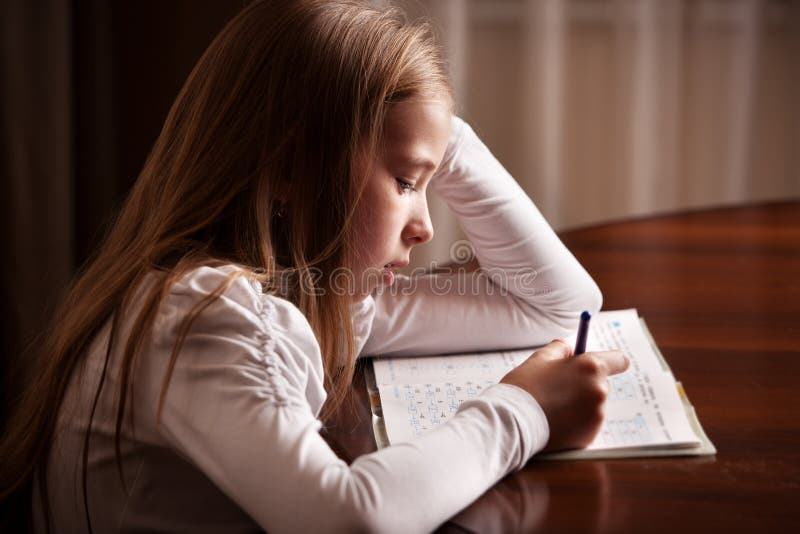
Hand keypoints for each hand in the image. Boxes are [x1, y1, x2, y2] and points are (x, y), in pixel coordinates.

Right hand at [500, 339, 628, 451]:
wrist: (512, 422)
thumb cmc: (525, 386)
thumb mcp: (540, 358)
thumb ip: (560, 349)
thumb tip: (570, 349)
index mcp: (590, 367)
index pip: (619, 360)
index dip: (611, 360)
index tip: (603, 364)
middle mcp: (599, 390)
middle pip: (602, 383)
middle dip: (586, 384)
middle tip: (560, 388)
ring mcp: (596, 415)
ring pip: (593, 405)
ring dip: (579, 404)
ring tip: (552, 407)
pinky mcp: (590, 435)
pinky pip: (586, 423)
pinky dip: (575, 422)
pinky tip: (555, 421)